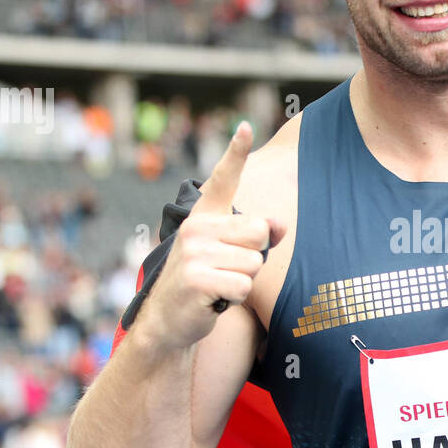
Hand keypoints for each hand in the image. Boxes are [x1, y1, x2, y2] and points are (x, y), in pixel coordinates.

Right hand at [142, 122, 286, 348]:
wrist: (168, 320)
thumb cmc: (205, 283)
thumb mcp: (229, 255)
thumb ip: (255, 236)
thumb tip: (279, 225)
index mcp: (203, 216)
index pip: (223, 179)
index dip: (235, 152)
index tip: (246, 127)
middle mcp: (195, 228)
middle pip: (260, 232)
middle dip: (254, 256)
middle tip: (226, 270)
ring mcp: (193, 252)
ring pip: (254, 263)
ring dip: (243, 281)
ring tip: (218, 286)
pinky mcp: (195, 279)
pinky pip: (243, 286)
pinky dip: (235, 299)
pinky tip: (213, 300)